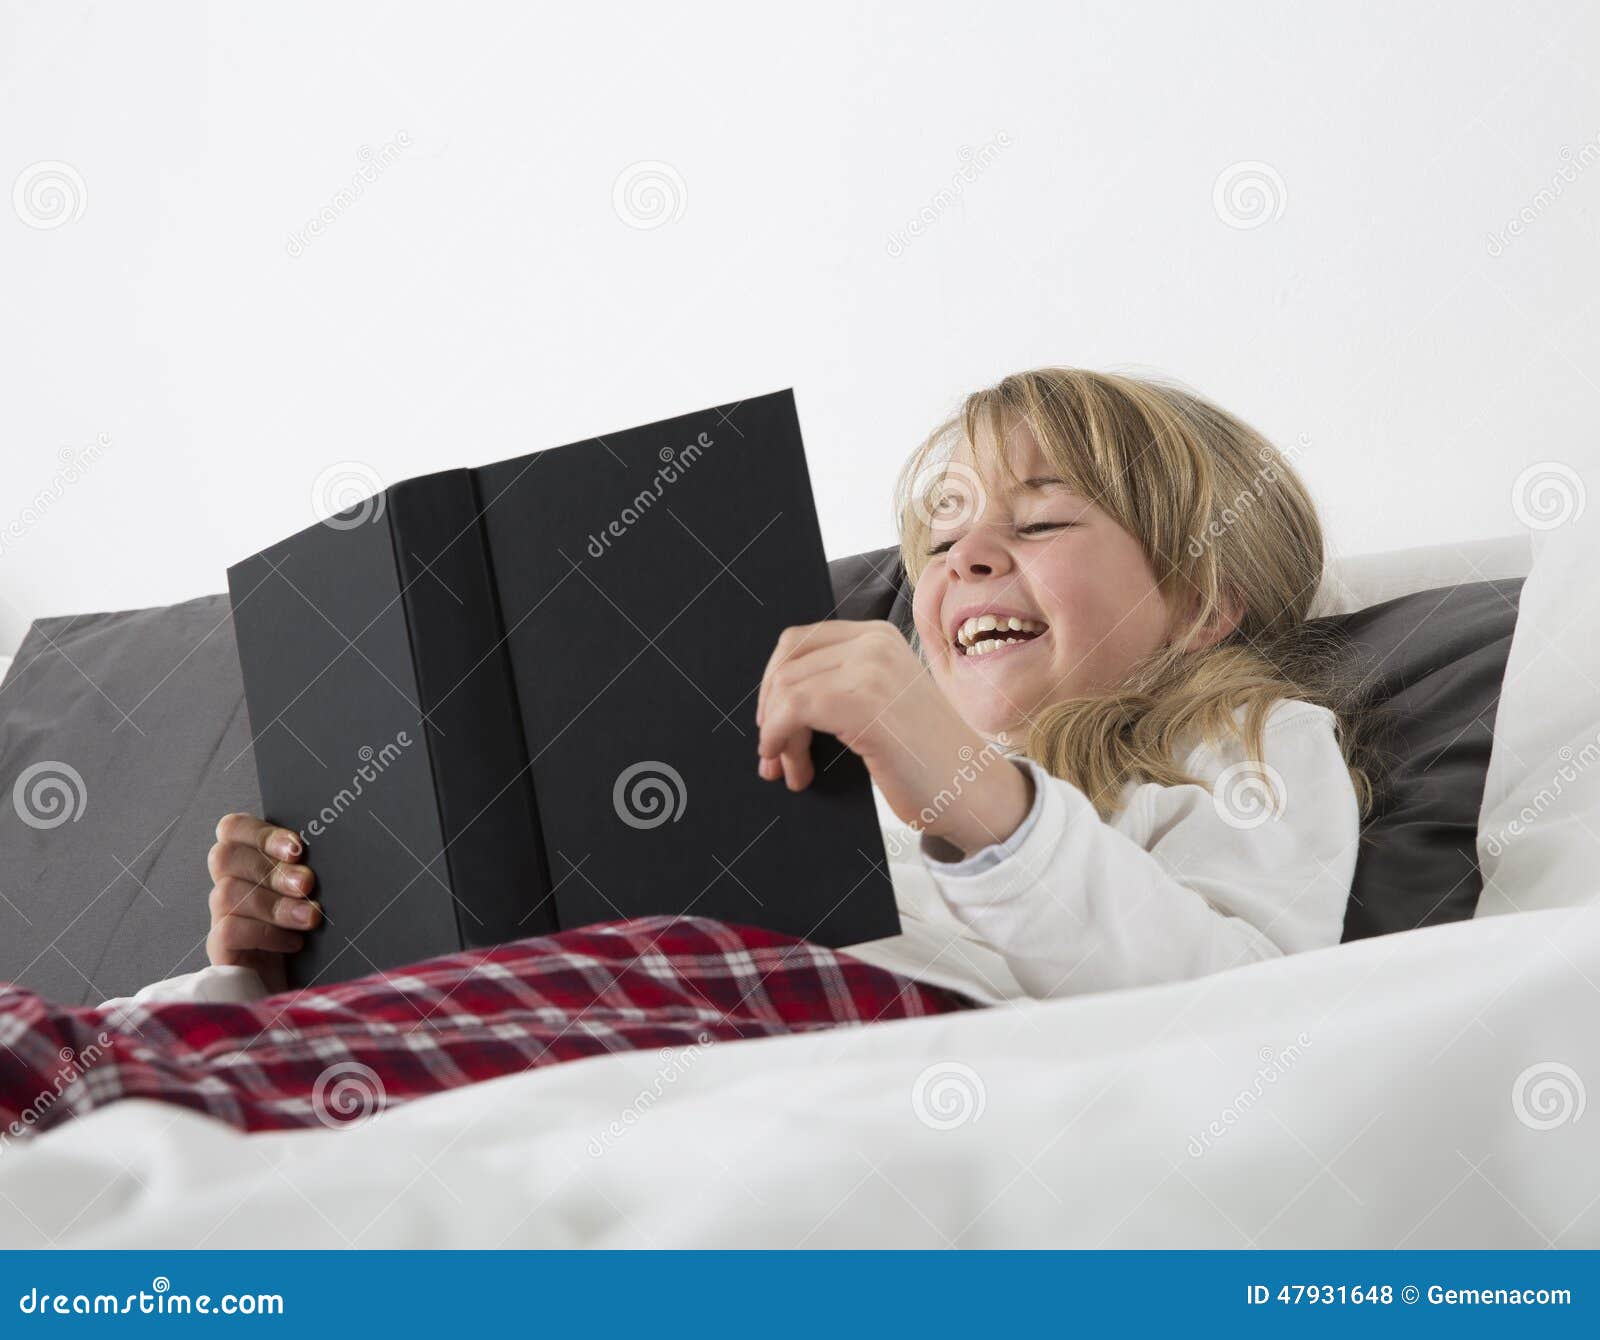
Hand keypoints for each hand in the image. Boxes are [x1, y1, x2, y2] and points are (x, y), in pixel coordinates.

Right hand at [205, 813, 319, 993]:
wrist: (306, 991)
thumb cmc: (317, 934)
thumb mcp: (316, 896)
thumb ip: (309, 871)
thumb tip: (330, 850)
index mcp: (251, 863)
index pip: (232, 829)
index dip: (260, 832)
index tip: (298, 848)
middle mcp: (230, 887)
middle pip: (224, 856)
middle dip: (270, 868)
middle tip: (308, 883)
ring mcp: (223, 919)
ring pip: (227, 893)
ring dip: (274, 903)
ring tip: (311, 917)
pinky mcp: (222, 951)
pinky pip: (228, 930)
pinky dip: (264, 933)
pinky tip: (294, 943)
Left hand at [755, 620, 1032, 855]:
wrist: (973, 791)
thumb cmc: (927, 759)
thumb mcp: (881, 703)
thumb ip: (840, 687)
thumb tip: (771, 702)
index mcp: (878, 637)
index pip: (797, 644)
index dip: (772, 687)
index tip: (772, 726)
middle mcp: (874, 643)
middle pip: (786, 666)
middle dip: (770, 714)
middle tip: (774, 757)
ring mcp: (871, 668)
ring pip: (785, 690)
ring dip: (777, 736)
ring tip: (791, 771)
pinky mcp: (864, 701)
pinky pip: (792, 710)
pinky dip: (780, 740)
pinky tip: (794, 768)